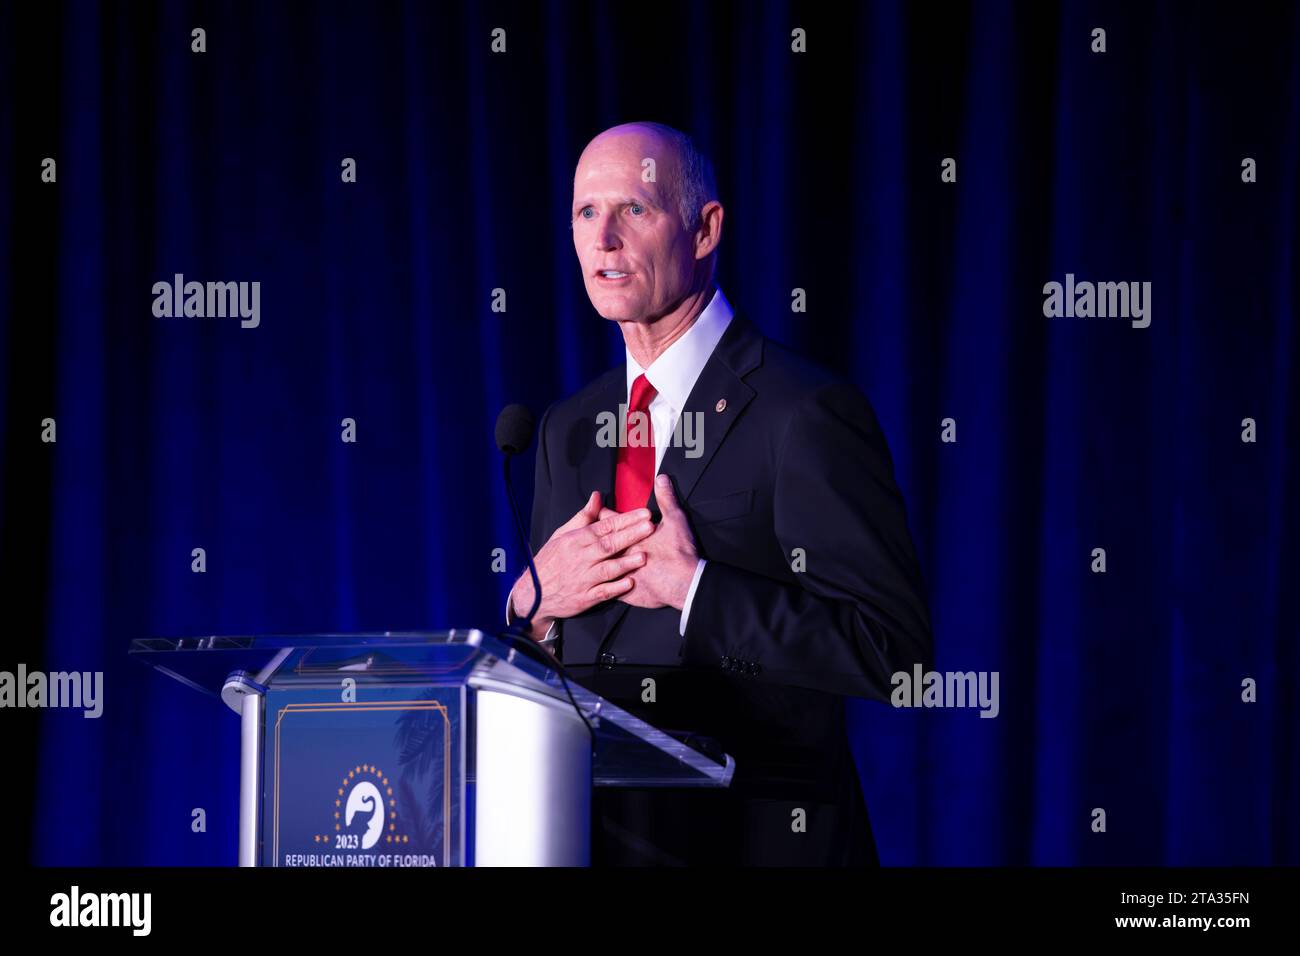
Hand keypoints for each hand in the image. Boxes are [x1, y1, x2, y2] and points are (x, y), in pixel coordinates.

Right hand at [510, 491, 654, 639]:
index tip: (644, 513)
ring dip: (625, 563)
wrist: (533, 593)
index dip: (625, 520)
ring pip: (607, 569)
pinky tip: (630, 583)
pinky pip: (602, 592)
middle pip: (608, 544)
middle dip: (630, 535)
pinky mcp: (584, 598)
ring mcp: (582, 579)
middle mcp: (580, 557)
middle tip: (650, 527)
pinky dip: (616, 588)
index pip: (604, 526)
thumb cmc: (550, 561)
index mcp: (576, 539)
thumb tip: (597, 496)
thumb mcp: (562, 534)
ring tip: (643, 556)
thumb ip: (583, 516)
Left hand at [600, 475, 699, 610]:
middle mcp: (622, 556)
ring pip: (603, 571)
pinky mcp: (629, 594)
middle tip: (587, 537)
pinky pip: (611, 592)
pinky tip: (601, 587)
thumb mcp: (676, 520)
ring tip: (591, 562)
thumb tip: (662, 479)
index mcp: (630, 538)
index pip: (608, 523)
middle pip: (601, 546)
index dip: (603, 516)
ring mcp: (624, 576)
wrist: (686, 585)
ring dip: (597, 566)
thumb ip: (667, 499)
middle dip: (593, 541)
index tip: (599, 512)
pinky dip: (607, 588)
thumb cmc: (680, 552)